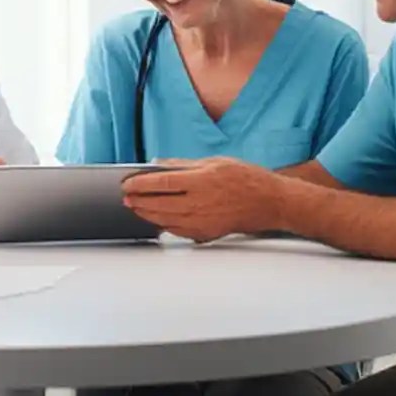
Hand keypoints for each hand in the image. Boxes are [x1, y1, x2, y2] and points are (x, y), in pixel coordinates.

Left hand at [121, 157, 284, 241]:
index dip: (140, 184)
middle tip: (126, 197)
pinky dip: (164, 226)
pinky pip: (178, 231)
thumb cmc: (246, 179)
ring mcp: (202, 221)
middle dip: (138, 201)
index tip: (127, 183)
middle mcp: (199, 202)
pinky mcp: (206, 234)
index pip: (161, 182)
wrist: (270, 202)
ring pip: (165, 220)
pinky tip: (157, 221)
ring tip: (136, 208)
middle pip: (159, 204)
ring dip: (147, 215)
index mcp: (201, 180)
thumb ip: (184, 164)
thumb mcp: (215, 161)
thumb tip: (159, 164)